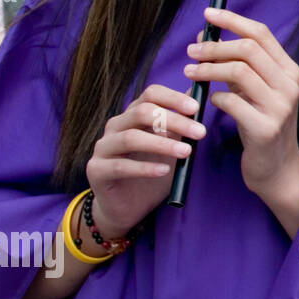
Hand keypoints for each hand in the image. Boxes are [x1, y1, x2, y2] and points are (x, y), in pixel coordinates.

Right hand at [84, 85, 205, 235]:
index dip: (173, 98)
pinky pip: (120, 166)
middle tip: (201, 132)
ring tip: (187, 153)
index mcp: (134, 114)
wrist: (128, 205)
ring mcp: (103, 147)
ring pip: (130, 137)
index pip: (151, 93)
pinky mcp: (97, 170)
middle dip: (174, 121)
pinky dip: (144, 168)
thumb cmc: (153, 168)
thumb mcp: (172, 143)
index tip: (197, 109)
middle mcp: (116, 126)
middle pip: (142, 112)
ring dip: (162, 144)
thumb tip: (201, 94)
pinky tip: (164, 171)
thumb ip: (181, 121)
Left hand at [181, 7, 298, 200]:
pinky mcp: (265, 129)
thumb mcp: (254, 91)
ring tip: (190, 72)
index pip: (261, 34)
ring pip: (239, 72)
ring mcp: (280, 107)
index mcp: (289, 71)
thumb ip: (235, 65)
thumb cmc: (260, 125)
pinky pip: (232, 103)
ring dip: (209, 69)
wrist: (276, 168)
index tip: (208, 14)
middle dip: (215, 46)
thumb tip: (205, 36)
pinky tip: (207, 101)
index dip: (232, 20)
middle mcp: (289, 85)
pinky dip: (214, 97)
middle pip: (248, 49)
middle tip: (191, 50)